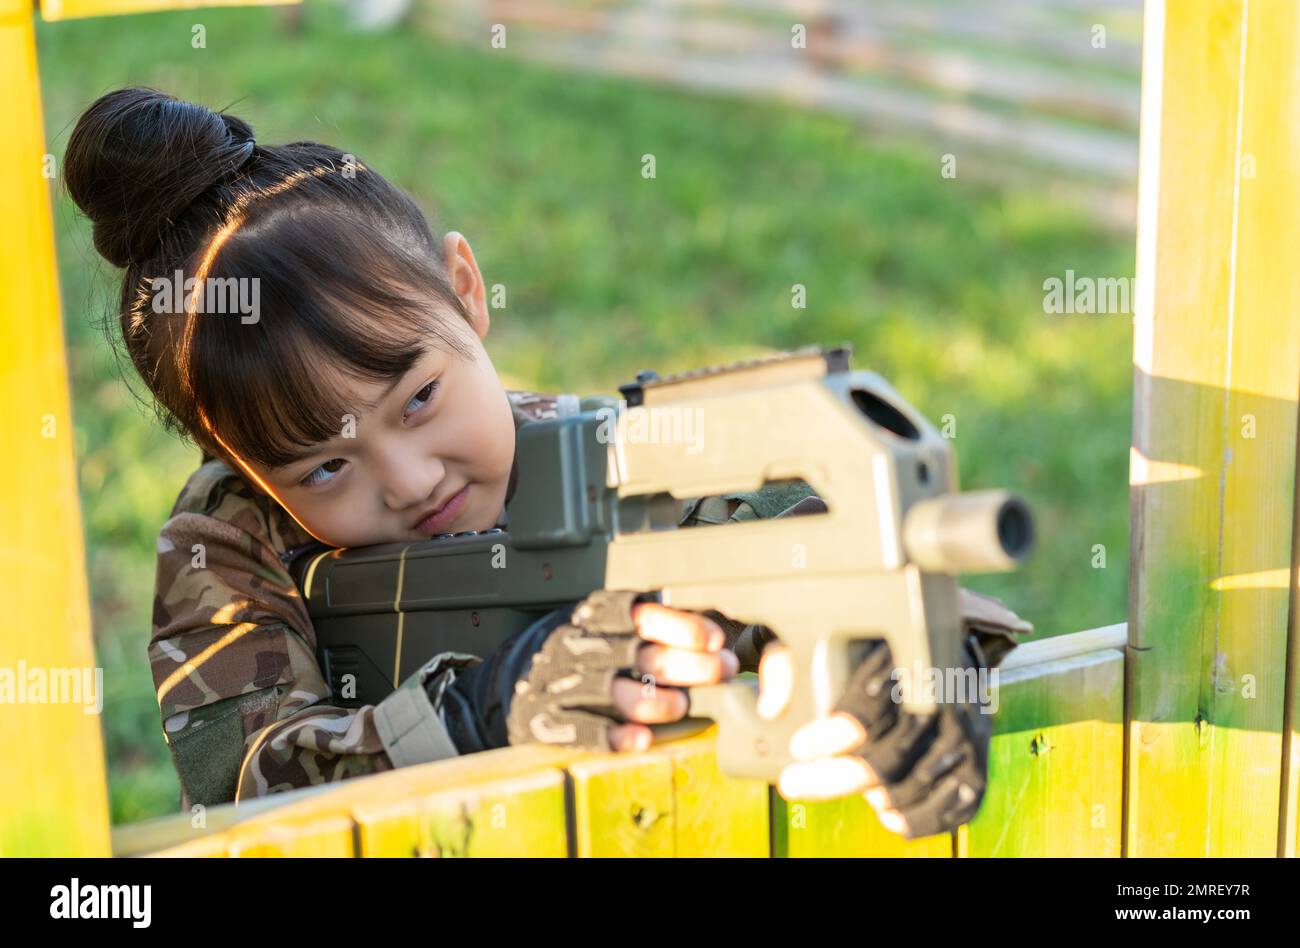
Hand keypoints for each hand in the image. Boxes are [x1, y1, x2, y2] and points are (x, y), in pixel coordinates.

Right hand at [505, 590, 737, 751]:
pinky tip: (643, 738)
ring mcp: (565, 684)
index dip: (683, 626)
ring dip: (657, 701)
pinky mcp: (552, 721)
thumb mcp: (609, 625)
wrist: (523, 678)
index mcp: (596, 619)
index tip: (715, 639)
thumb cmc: (584, 651)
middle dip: (690, 666)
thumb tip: (712, 636)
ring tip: (681, 705)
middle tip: (721, 671)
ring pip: (616, 693)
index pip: (642, 616)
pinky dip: (617, 737)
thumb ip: (652, 625)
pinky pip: (587, 731)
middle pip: (642, 655)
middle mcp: (581, 647)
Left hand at [759, 637, 992, 838]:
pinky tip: (890, 816)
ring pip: (925, 778)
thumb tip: (772, 707)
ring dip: (880, 796)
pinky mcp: (979, 756)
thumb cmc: (869, 645)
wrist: (935, 645)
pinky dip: (923, 817)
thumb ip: (791, 663)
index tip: (801, 747)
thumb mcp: (822, 635)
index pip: (876, 697)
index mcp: (906, 651)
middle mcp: (944, 689)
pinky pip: (959, 801)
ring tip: (846, 789)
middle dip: (842, 775)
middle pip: (897, 746)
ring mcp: (968, 726)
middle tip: (796, 783)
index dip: (837, 730)